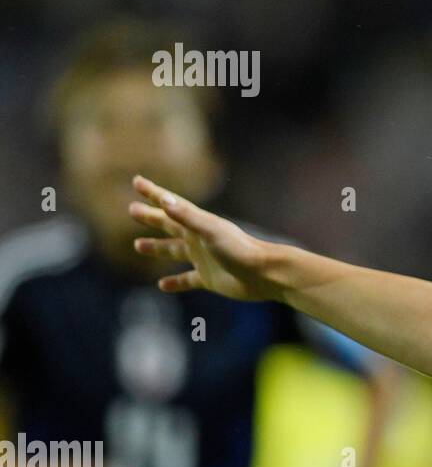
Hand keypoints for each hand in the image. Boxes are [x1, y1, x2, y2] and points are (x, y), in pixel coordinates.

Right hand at [129, 175, 279, 299]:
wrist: (265, 274)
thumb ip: (188, 217)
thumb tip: (164, 200)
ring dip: (157, 247)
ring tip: (138, 245)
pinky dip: (175, 282)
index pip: (171, 205)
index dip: (153, 193)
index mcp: (199, 224)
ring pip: (174, 251)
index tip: (137, 181)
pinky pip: (187, 279)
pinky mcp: (210, 278)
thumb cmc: (240, 250)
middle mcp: (199, 239)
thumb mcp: (211, 231)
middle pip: (169, 225)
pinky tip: (162, 285)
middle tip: (131, 209)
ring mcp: (204, 259)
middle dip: (151, 217)